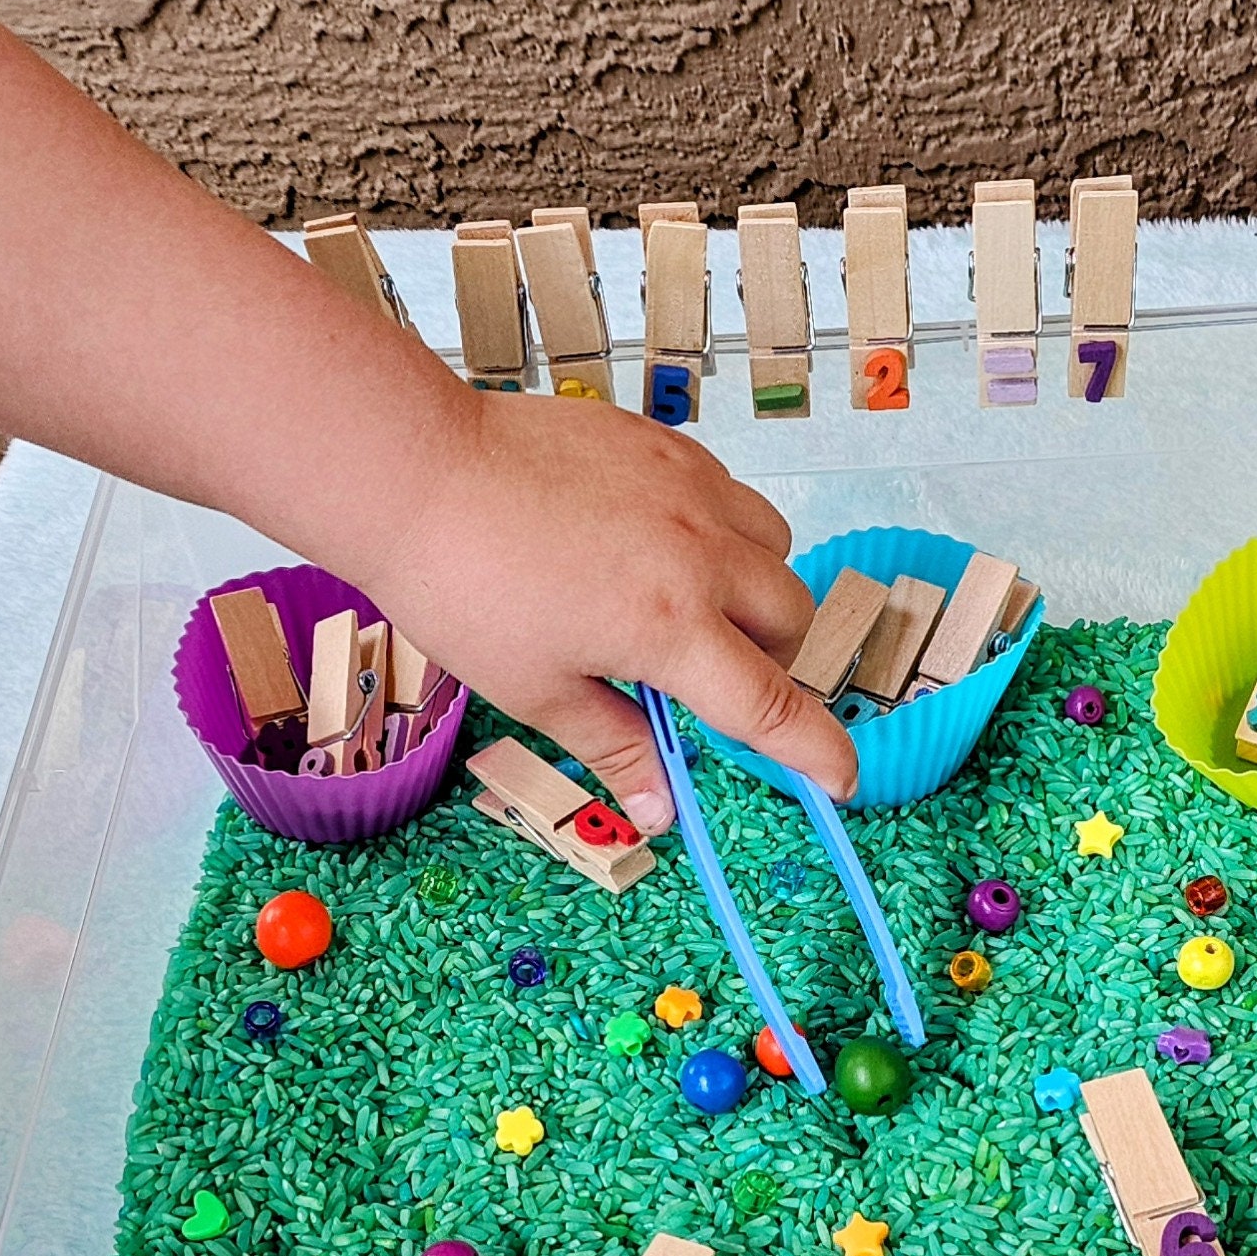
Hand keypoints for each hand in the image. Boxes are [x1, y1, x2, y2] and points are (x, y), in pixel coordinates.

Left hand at [342, 386, 856, 830]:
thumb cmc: (463, 587)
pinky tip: (651, 545)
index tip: (839, 780)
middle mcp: (699, 553)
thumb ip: (614, 747)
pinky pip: (730, 494)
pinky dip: (718, 532)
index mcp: (669, 628)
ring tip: (688, 605)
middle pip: (793, 618)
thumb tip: (659, 810)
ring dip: (756, 588)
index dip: (816, 752)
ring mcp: (688, 488)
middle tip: (713, 679)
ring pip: (775, 546)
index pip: (771, 706)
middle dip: (774, 660)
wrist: (417, 473)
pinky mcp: (665, 444)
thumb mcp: (536, 690)